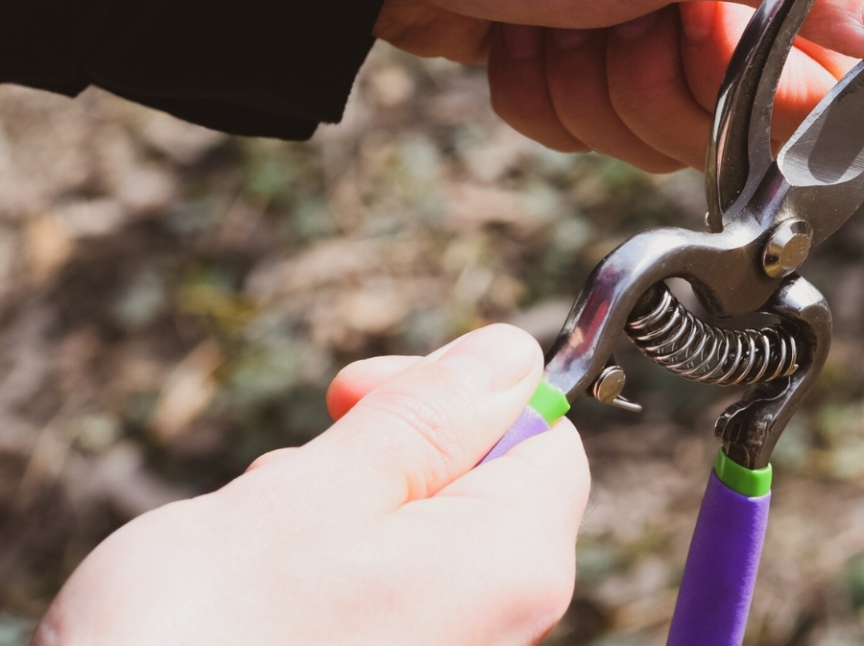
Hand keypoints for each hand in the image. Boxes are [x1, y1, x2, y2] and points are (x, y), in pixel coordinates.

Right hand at [36, 326, 588, 645]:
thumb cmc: (207, 633)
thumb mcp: (318, 491)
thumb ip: (427, 417)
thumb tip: (509, 356)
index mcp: (512, 564)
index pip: (546, 439)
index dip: (457, 395)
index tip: (357, 390)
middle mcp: (501, 625)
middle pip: (473, 488)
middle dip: (376, 461)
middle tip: (288, 485)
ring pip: (408, 540)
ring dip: (329, 518)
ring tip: (251, 556)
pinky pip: (373, 599)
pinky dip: (313, 579)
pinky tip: (249, 598)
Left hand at [374, 0, 863, 170]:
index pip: (823, 91)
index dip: (756, 102)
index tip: (698, 51)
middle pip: (733, 135)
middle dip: (652, 94)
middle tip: (613, 20)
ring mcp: (652, 35)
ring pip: (650, 144)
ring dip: (587, 96)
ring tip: (559, 19)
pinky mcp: (588, 66)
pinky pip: (584, 139)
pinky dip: (543, 101)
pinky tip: (523, 39)